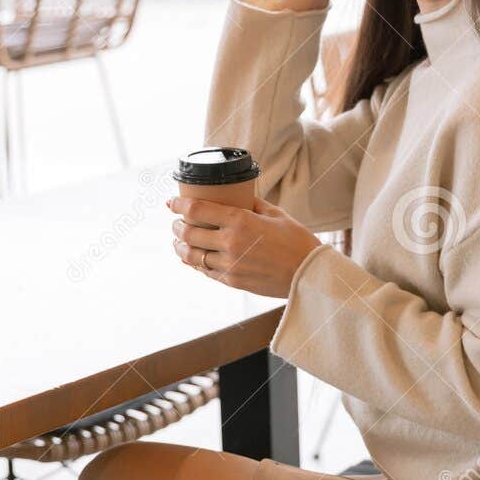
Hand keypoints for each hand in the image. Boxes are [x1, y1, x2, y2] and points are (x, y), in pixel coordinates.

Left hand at [166, 193, 321, 297]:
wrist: (308, 274)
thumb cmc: (296, 241)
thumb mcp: (275, 214)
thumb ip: (251, 205)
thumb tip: (236, 197)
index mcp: (240, 221)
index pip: (196, 210)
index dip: (178, 205)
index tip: (170, 203)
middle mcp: (230, 243)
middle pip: (188, 233)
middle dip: (177, 226)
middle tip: (175, 222)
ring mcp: (229, 265)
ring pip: (192, 256)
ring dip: (181, 247)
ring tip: (178, 242)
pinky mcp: (232, 281)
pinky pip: (205, 271)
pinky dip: (195, 263)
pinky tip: (192, 258)